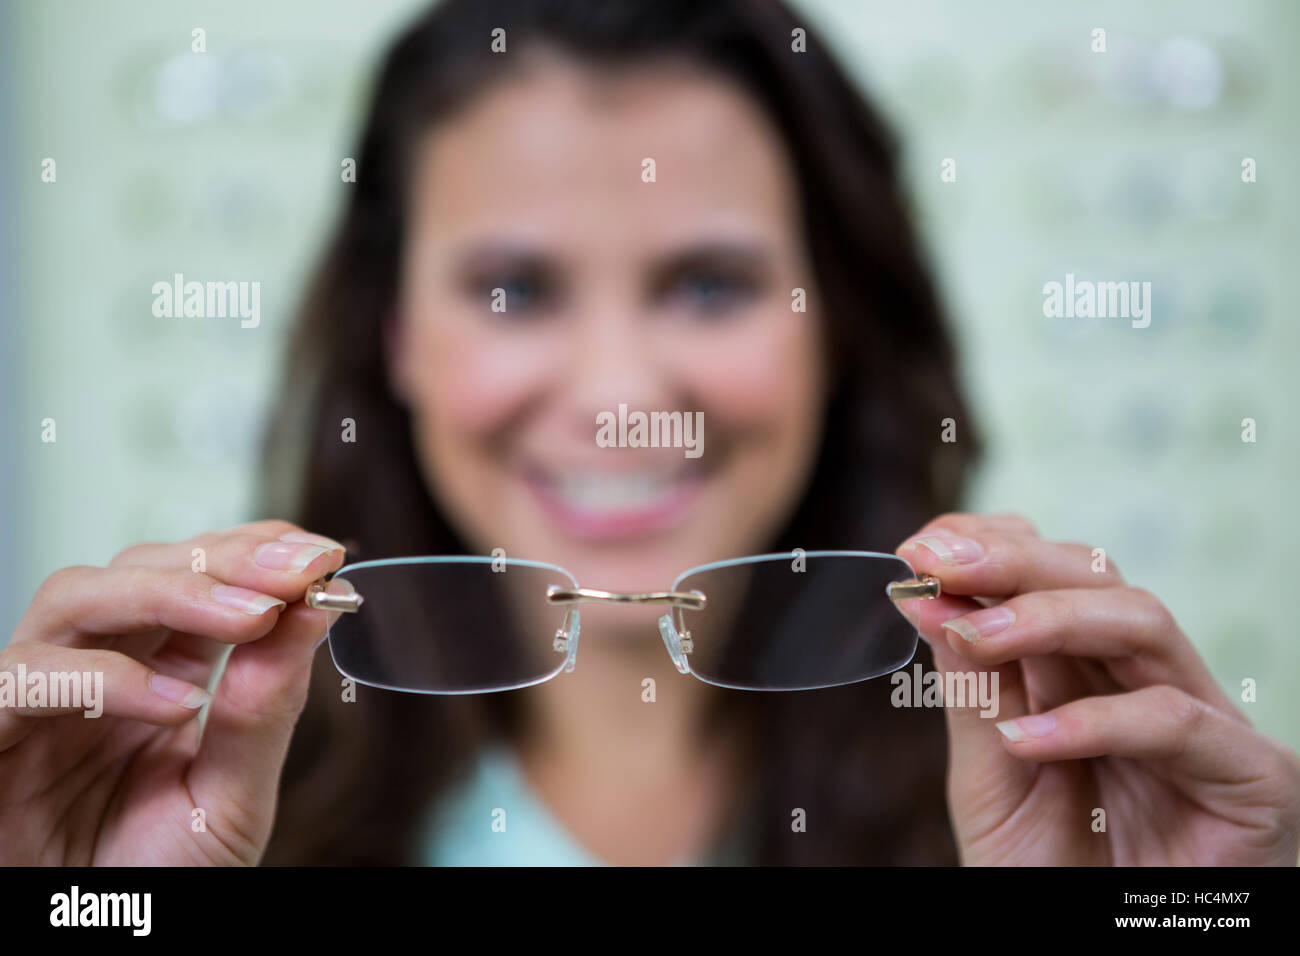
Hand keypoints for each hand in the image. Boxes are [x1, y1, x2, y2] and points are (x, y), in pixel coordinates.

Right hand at [0, 520, 344, 864]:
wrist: (101, 948)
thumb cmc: (154, 879)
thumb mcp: (230, 796)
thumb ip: (265, 707)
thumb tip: (314, 613)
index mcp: (156, 675)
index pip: (198, 580)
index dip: (254, 554)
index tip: (320, 553)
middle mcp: (94, 671)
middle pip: (140, 567)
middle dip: (223, 559)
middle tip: (295, 571)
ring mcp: (37, 699)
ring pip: (77, 596)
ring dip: (171, 593)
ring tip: (251, 617)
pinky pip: (24, 677)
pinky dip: (102, 677)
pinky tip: (177, 704)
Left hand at [893, 512, 1299, 864]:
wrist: (1099, 952)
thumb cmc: (1057, 871)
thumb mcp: (995, 775)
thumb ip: (973, 689)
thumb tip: (929, 595)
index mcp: (1094, 674)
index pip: (1055, 579)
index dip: (992, 551)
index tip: (919, 545)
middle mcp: (1151, 684)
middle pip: (1098, 580)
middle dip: (1013, 562)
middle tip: (936, 559)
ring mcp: (1205, 726)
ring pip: (1142, 622)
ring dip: (1046, 617)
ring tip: (972, 634)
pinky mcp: (1252, 778)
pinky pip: (1175, 723)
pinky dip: (1095, 722)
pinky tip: (1027, 737)